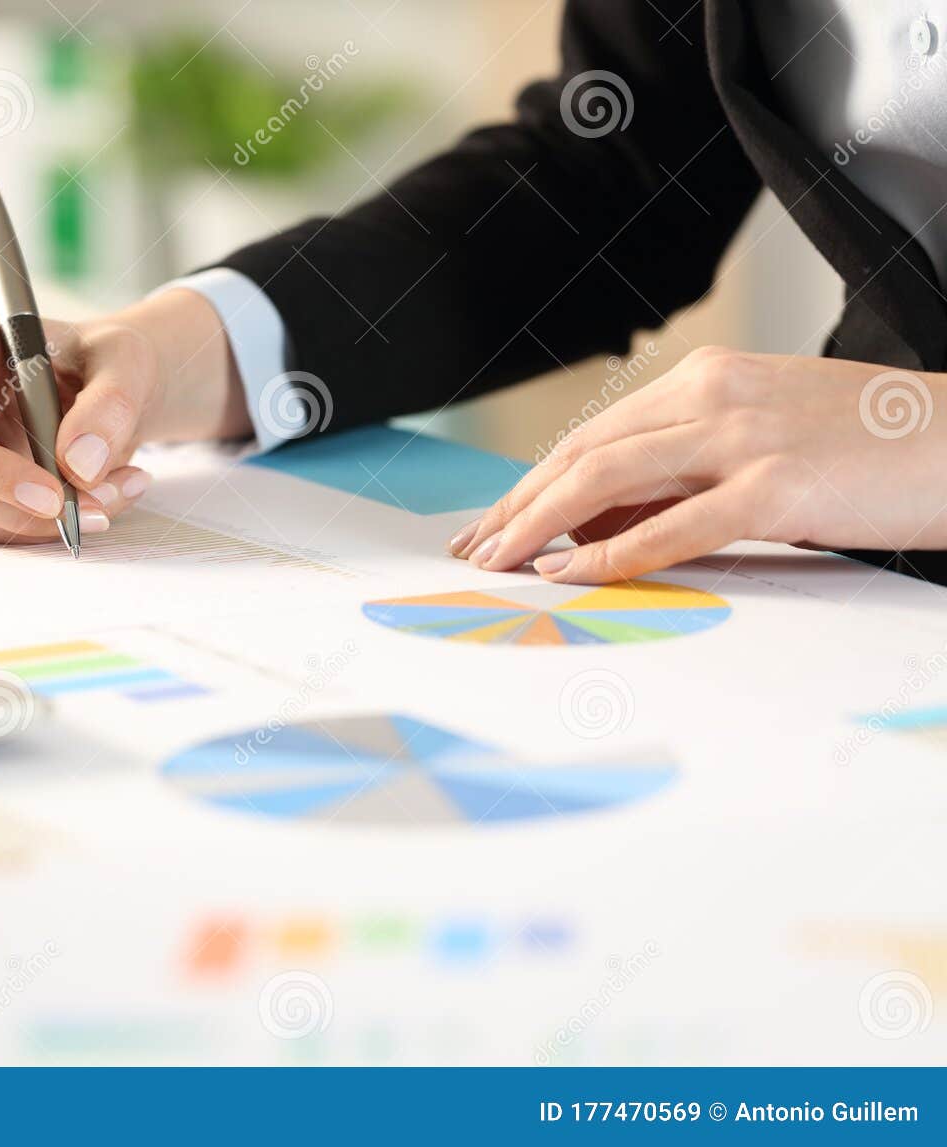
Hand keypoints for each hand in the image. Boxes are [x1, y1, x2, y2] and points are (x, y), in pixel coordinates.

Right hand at [0, 290, 246, 543]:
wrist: (104, 384)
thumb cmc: (102, 357)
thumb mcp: (123, 361)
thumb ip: (110, 404)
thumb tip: (80, 466)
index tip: (52, 495)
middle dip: (26, 509)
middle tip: (101, 505)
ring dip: (44, 523)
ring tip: (114, 491)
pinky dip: (45, 526)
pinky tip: (96, 497)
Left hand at [449, 347, 946, 581]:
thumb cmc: (868, 446)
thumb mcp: (762, 435)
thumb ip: (684, 466)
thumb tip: (601, 517)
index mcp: (707, 378)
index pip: (593, 434)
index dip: (531, 481)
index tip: (492, 519)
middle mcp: (714, 396)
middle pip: (584, 453)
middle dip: (517, 504)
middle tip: (474, 548)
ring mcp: (744, 439)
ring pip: (608, 478)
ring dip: (540, 524)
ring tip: (500, 562)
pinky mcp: (777, 489)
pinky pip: (672, 525)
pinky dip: (611, 551)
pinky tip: (568, 571)